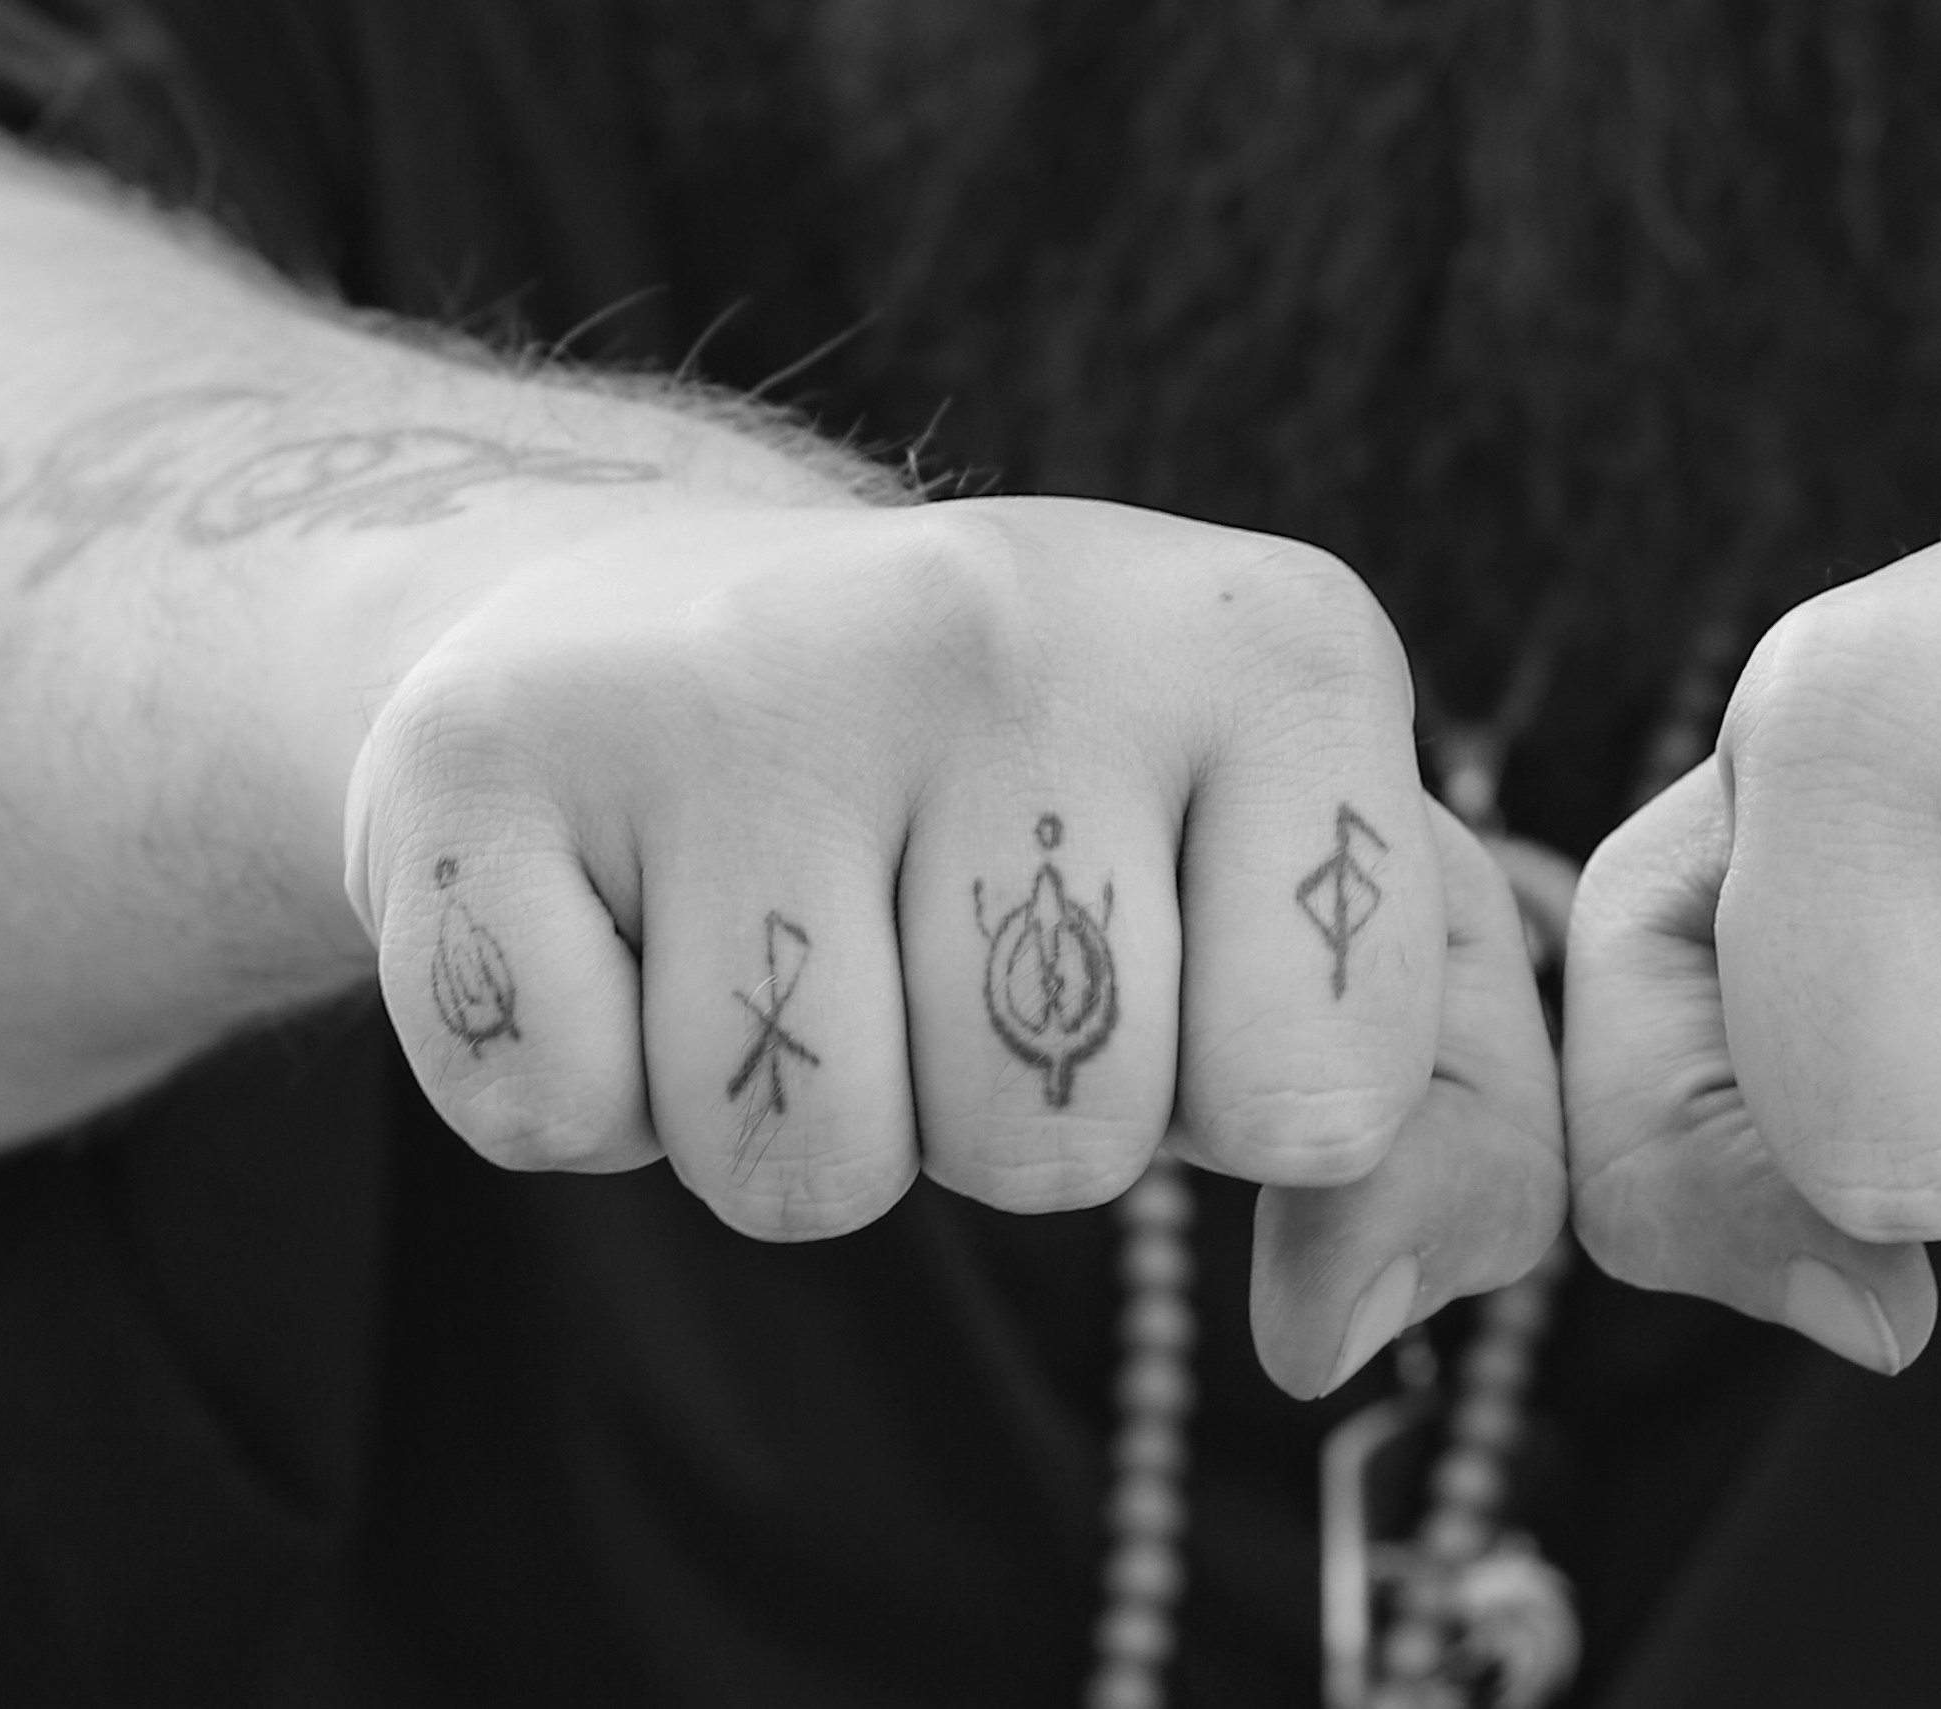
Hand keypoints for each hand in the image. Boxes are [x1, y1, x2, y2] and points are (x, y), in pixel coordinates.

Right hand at [342, 494, 1561, 1391]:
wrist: (652, 606)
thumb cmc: (1036, 792)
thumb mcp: (1301, 895)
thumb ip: (1445, 1125)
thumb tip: (1335, 1335)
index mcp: (1270, 640)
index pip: (1323, 1094)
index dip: (1228, 1089)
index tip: (1163, 937)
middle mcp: (1015, 612)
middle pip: (1059, 1149)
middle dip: (998, 1109)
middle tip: (940, 926)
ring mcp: (745, 669)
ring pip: (808, 1172)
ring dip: (799, 1109)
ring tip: (796, 917)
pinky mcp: (495, 753)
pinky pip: (566, 1125)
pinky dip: (588, 1083)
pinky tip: (630, 907)